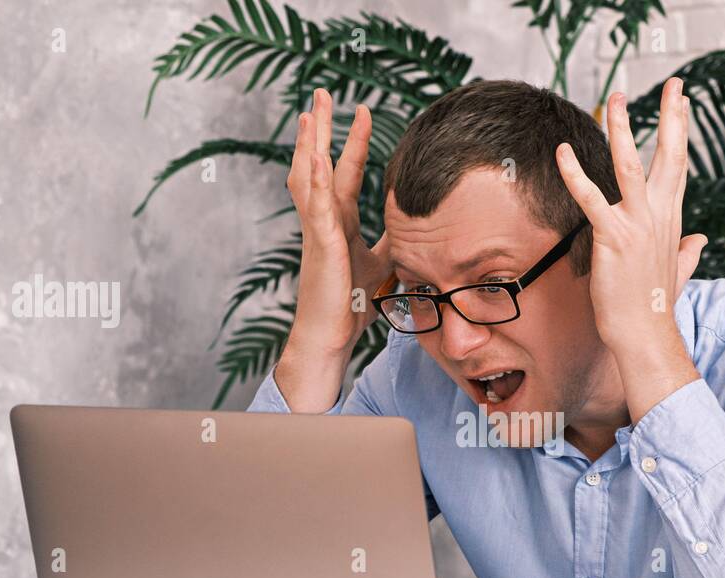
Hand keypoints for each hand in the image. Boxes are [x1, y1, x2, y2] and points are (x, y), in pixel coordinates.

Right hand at [283, 87, 389, 356]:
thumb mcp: (383, 265)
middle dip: (323, 129)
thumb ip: (394, 244)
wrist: (331, 337)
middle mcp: (324, 221)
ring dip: (310, 143)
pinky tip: (315, 157)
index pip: (345, 175)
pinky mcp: (320, 244)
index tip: (361, 114)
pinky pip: (314, 205)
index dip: (352, 145)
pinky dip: (314, 180)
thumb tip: (415, 228)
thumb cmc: (350, 307)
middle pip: (320, 164)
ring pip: (309, 176)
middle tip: (321, 94)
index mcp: (338, 224)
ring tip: (311, 112)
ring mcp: (318, 230)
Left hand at [555, 77, 707, 421]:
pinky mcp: (613, 239)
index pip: (678, 166)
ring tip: (615, 98)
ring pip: (631, 166)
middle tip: (673, 83)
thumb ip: (688, 253)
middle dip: (672, 117)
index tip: (681, 102)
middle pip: (669, 156)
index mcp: (671, 220)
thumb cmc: (654, 308)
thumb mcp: (676, 273)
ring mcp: (637, 225)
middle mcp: (659, 217)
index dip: (680, 132)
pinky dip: (575, 174)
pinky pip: (591, 199)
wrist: (644, 336)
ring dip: (622, 130)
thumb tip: (701, 240)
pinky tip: (562, 152)